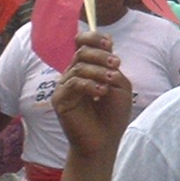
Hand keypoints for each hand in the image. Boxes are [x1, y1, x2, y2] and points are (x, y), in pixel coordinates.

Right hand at [54, 32, 132, 160]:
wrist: (104, 142)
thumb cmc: (113, 115)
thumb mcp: (119, 86)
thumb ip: (112, 67)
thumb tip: (107, 45)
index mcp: (88, 70)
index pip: (83, 44)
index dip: (94, 39)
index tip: (109, 43)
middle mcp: (74, 75)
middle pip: (81, 52)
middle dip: (100, 55)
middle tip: (116, 64)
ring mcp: (65, 87)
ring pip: (78, 66)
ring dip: (98, 71)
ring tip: (110, 81)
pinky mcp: (59, 100)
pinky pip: (72, 83)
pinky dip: (89, 84)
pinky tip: (101, 92)